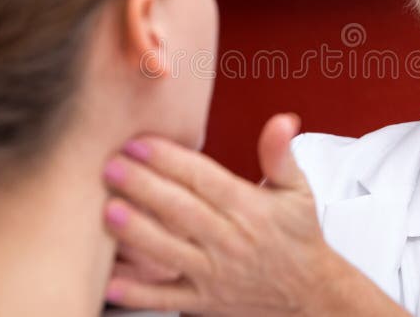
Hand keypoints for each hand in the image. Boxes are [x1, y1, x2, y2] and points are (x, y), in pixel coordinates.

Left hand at [101, 114, 336, 315]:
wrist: (311, 294)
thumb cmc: (299, 237)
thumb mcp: (298, 191)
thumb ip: (281, 154)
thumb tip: (283, 120)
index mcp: (250, 209)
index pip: (204, 179)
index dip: (170, 160)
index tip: (139, 143)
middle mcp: (231, 241)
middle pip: (181, 211)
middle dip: (143, 187)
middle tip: (111, 167)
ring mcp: (216, 275)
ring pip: (170, 251)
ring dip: (137, 232)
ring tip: (108, 210)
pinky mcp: (204, 302)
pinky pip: (166, 298)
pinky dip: (137, 292)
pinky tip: (110, 279)